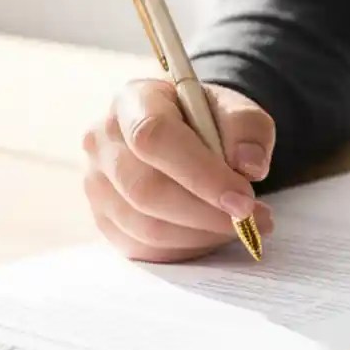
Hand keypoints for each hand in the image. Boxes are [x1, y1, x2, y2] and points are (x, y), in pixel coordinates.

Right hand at [82, 79, 275, 261]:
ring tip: (240, 226)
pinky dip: (187, 248)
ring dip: (202, 234)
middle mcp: (102, 142)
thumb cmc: (207, 122)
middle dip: (206, 213)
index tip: (243, 199)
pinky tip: (212, 233)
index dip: (200, 173)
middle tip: (252, 219)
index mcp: (133, 101)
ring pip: (146, 227)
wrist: (184, 136)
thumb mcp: (235, 109)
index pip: (154, 136)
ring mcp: (97, 184)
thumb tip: (249, 165)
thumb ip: (248, 128)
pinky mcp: (104, 220)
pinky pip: (145, 248)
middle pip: (146, 189)